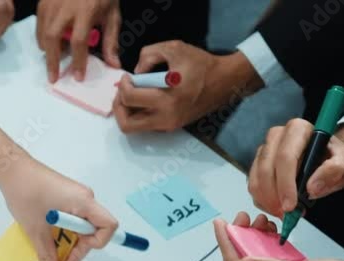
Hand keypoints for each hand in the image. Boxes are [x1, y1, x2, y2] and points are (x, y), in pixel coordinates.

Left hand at [0, 154, 116, 260]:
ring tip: (47, 254)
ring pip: (80, 226)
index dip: (96, 244)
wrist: (11, 167)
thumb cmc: (25, 194)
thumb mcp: (36, 230)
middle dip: (76, 250)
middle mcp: (85, 199)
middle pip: (93, 230)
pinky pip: (71, 219)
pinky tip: (46, 239)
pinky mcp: (65, 197)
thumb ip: (46, 256)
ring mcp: (75, 197)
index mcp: (84, 202)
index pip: (108, 226)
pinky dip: (62, 232)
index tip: (73, 253)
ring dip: (67, 242)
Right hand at [37, 0, 120, 81]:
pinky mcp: (44, 2)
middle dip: (52, 61)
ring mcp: (52, 3)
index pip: (79, 40)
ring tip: (54, 59)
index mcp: (86, 10)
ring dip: (47, 50)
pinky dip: (42, 38)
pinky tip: (50, 44)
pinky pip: (39, 24)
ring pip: (43, 32)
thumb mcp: (112, 15)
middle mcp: (65, 6)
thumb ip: (111, 40)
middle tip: (53, 77)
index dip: (78, 61)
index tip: (78, 76)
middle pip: (53, 38)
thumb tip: (113, 65)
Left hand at [114, 43, 258, 132]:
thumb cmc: (201, 64)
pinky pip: (146, 125)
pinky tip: (144, 98)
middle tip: (122, 91)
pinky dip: (139, 114)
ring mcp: (169, 125)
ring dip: (126, 113)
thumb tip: (136, 72)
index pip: (130, 98)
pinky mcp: (172, 127)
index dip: (122, 85)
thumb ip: (149, 54)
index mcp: (167, 98)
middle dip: (118, 106)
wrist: (225, 82)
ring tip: (131, 96)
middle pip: (126, 124)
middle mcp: (166, 117)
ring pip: (134, 128)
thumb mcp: (174, 48)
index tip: (128, 76)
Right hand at [248, 120, 343, 217]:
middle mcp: (277, 136)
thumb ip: (335, 170)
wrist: (330, 159)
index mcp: (299, 130)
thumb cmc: (336, 158)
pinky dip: (261, 200)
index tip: (290, 205)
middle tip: (285, 213)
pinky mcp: (258, 163)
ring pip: (256, 177)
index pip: (285, 156)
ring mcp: (265, 149)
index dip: (285, 183)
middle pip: (266, 167)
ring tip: (282, 212)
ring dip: (265, 199)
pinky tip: (275, 207)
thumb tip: (312, 186)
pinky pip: (252, 184)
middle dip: (273, 195)